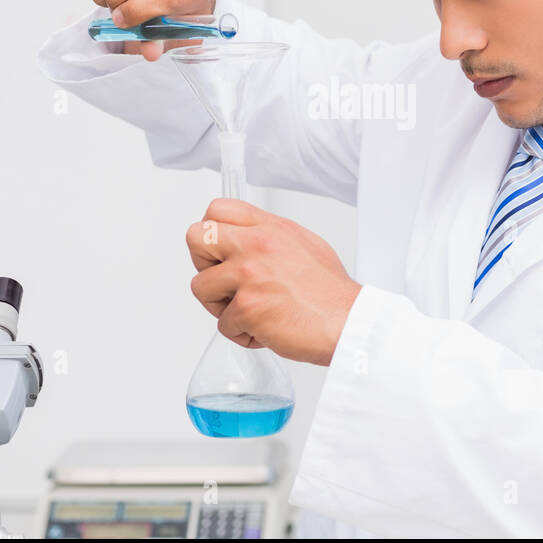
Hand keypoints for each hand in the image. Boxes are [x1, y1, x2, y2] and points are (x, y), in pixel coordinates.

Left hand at [186, 198, 362, 366]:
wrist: (347, 321)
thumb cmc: (329, 292)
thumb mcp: (303, 243)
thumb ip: (269, 236)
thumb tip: (246, 240)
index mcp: (270, 228)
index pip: (218, 209)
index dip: (211, 231)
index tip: (218, 250)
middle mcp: (257, 245)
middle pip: (196, 237)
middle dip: (203, 263)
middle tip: (223, 280)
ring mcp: (249, 275)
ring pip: (201, 286)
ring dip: (220, 306)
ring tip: (248, 311)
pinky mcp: (247, 307)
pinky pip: (223, 324)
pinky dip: (242, 333)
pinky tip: (265, 329)